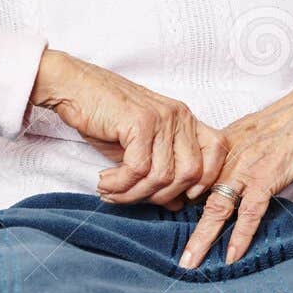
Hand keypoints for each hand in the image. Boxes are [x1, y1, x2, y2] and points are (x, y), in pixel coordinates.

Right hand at [30, 48, 226, 208]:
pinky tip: (104, 181)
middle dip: (161, 196)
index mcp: (185, 119)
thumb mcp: (139, 148)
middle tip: (131, 196)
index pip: (218, 150)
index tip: (176, 196)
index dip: (205, 179)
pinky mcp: (140, 122)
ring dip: (133, 194)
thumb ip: (162, 172)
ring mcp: (162, 117)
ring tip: (111, 191)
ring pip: (163, 176)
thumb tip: (178, 205)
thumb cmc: (105, 117)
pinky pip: (139, 169)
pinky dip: (119, 184)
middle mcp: (179, 116)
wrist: (74, 87)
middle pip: (192, 173)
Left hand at [178, 60, 292, 268]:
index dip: (174, 197)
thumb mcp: (247, 132)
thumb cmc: (287, 120)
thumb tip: (217, 172)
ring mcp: (246, 170)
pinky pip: (250, 213)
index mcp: (220, 146)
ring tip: (191, 262)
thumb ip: (229, 153)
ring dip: (202, 238)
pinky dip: (240, 236)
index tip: (165, 216)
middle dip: (177, 224)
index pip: (188, 176)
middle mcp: (227, 159)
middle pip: (194, 195)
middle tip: (167, 245)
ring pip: (217, 209)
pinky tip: (231, 255)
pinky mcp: (268, 179)